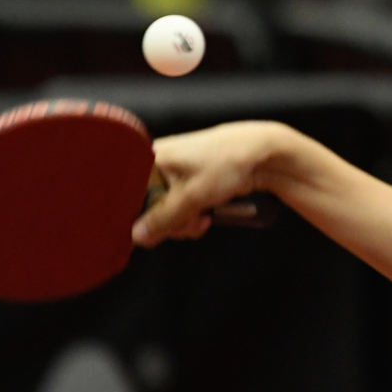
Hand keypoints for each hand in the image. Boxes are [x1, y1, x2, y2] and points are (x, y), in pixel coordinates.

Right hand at [133, 120, 286, 245]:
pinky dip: (193, 216)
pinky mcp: (191, 183)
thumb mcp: (191, 196)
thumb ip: (162, 219)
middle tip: (191, 221)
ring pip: (167, 211)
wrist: (264, 153)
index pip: (128, 194)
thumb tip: (136, 237)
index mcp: (150, 158)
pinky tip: (207, 215)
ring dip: (185, 222)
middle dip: (171, 222)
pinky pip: (181, 207)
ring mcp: (175, 174)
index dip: (138, 216)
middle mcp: (158, 164)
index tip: (153, 230)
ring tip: (203, 217)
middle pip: (147, 207)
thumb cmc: (226, 163)